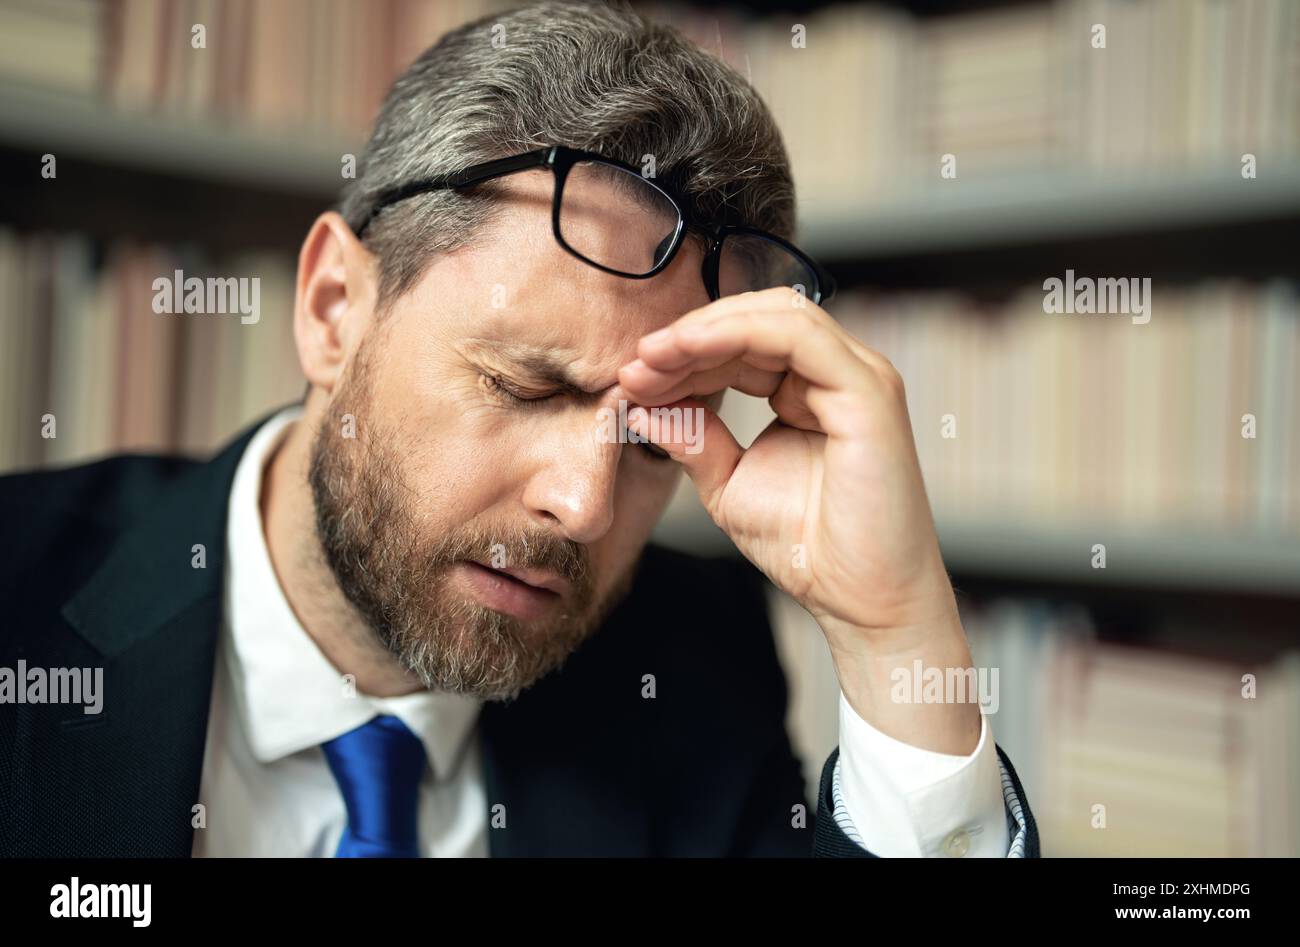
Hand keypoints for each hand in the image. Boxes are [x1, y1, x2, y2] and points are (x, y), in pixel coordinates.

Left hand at [618, 288, 979, 752]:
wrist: (860, 602)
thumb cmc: (809, 548)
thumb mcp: (730, 483)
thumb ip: (695, 438)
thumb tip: (643, 406)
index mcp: (811, 390)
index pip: (745, 344)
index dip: (685, 354)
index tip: (632, 378)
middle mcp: (840, 374)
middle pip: (757, 321)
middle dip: (688, 338)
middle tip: (634, 367)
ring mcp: (859, 377)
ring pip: (776, 315)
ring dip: (705, 330)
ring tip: (652, 359)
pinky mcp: (869, 391)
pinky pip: (797, 336)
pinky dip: (737, 333)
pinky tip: (689, 350)